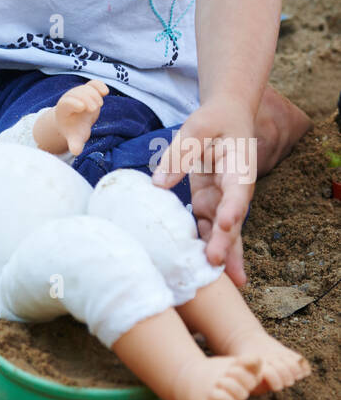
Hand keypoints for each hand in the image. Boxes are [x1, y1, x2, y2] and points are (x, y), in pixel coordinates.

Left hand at [54, 79, 108, 154]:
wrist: (75, 120)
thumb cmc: (74, 129)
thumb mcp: (74, 137)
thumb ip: (75, 143)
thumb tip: (76, 151)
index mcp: (63, 109)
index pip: (66, 102)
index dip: (73, 103)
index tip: (82, 106)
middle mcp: (70, 98)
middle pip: (77, 93)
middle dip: (87, 99)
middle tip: (94, 108)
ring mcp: (79, 92)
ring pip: (86, 88)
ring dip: (94, 94)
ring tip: (99, 104)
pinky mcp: (89, 90)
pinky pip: (93, 84)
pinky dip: (99, 86)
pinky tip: (105, 91)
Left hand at [152, 97, 255, 286]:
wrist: (227, 116)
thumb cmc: (214, 119)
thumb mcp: (197, 127)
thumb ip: (179, 153)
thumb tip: (158, 184)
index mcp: (240, 168)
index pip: (238, 193)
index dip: (233, 210)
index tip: (225, 225)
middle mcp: (235, 190)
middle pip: (232, 220)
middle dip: (226, 244)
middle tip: (218, 266)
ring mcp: (221, 200)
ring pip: (222, 232)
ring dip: (220, 255)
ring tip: (222, 283)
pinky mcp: (208, 204)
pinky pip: (206, 228)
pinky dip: (202, 246)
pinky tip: (199, 270)